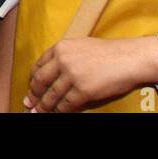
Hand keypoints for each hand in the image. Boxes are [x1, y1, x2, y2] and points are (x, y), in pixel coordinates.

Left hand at [25, 36, 157, 112]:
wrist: (129, 58)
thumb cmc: (108, 52)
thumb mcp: (80, 45)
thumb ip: (64, 55)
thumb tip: (52, 70)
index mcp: (60, 48)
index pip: (38, 65)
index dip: (32, 79)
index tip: (31, 87)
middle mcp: (62, 60)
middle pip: (40, 81)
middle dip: (33, 95)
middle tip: (29, 103)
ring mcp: (72, 76)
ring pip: (51, 95)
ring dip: (44, 106)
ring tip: (38, 112)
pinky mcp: (83, 90)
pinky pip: (66, 104)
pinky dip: (60, 111)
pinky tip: (57, 113)